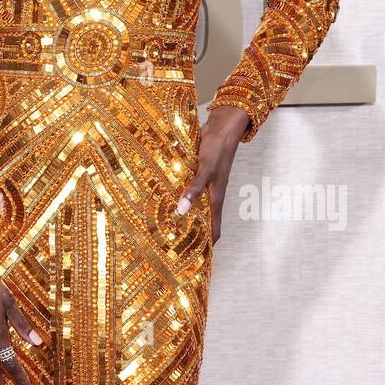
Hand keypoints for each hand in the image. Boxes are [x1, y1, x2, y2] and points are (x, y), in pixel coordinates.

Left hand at [175, 106, 250, 245]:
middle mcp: (211, 194)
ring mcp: (204, 183)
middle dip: (190, 232)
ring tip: (162, 222)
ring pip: (193, 203)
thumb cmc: (217, 148)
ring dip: (182, 212)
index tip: (194, 259)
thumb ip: (194, 189)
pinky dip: (178, 194)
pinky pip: (187, 188)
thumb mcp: (205, 170)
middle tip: (170, 243)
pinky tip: (162, 194)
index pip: (214, 230)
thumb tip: (181, 211)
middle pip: (202, 219)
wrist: (222, 125)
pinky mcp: (196, 172)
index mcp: (216, 198)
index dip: (207, 245)